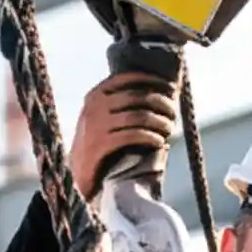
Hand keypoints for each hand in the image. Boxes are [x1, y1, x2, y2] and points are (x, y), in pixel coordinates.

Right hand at [69, 71, 178, 199]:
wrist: (77, 173)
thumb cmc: (98, 142)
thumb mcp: (101, 117)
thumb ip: (118, 103)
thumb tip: (157, 93)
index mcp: (95, 95)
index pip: (127, 78)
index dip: (152, 80)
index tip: (170, 87)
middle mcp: (94, 107)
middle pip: (137, 97)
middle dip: (161, 103)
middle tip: (174, 113)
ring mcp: (96, 126)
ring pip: (138, 117)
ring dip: (159, 122)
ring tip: (169, 129)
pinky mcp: (100, 145)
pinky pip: (132, 136)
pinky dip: (150, 137)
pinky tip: (160, 142)